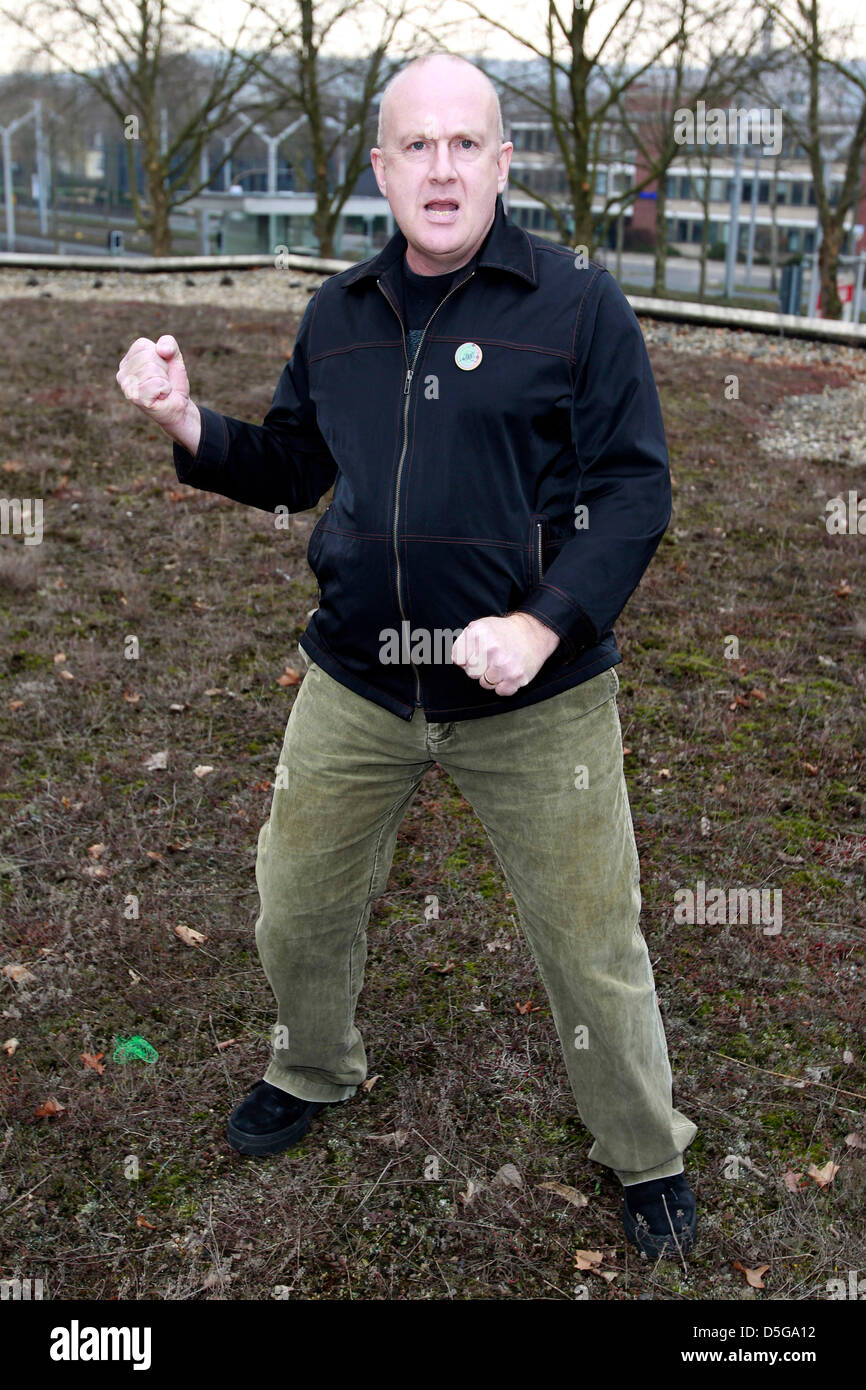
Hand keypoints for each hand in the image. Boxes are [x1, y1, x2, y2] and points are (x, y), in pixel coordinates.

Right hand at [116, 334, 199, 450]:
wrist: (180, 408)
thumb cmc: (173, 382)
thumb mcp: (174, 358)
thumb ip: (169, 343)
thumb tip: (161, 349)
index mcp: (127, 360)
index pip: (142, 345)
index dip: (159, 356)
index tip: (161, 369)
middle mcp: (122, 373)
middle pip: (148, 356)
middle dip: (163, 368)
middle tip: (162, 381)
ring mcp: (126, 387)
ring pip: (152, 369)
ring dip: (164, 380)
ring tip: (161, 389)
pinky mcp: (136, 399)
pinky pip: (157, 383)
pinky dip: (165, 389)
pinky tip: (161, 397)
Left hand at [451, 612, 560, 696]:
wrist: (532, 633)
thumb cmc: (502, 632)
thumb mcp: (478, 627)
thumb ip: (463, 643)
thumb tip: (459, 662)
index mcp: (478, 634)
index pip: (459, 660)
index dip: (467, 659)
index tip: (477, 654)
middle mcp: (490, 648)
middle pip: (471, 673)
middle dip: (479, 669)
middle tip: (491, 659)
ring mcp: (504, 664)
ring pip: (485, 684)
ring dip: (492, 678)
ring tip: (501, 665)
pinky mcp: (516, 677)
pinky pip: (501, 691)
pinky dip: (505, 686)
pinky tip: (510, 673)